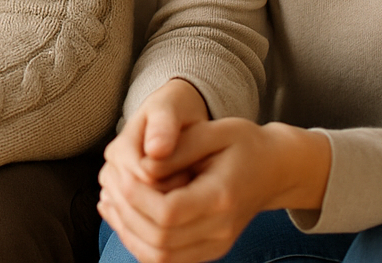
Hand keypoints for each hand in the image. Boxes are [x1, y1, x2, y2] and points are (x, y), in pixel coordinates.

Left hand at [99, 89, 330, 262]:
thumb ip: (178, 147)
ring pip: (158, 256)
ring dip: (126, 230)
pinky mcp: (208, 249)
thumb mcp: (214, 130)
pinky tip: (120, 213)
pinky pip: (165, 258)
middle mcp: (221, 230)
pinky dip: (137, 240)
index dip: (136, 197)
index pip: (168, 213)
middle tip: (107, 182)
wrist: (274, 170)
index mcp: (222, 198)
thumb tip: (141, 167)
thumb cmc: (244, 144)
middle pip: (159, 239)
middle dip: (125, 211)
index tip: (119, 171)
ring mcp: (216, 245)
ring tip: (107, 198)